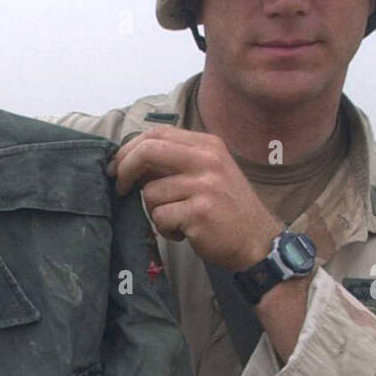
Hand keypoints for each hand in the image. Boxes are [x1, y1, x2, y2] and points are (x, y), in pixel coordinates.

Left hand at [106, 125, 279, 271]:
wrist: (257, 242)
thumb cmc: (227, 209)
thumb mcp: (209, 173)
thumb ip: (176, 163)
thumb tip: (131, 161)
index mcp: (208, 145)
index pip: (157, 133)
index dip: (130, 149)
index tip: (118, 167)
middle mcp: (208, 160)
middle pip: (148, 151)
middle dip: (125, 170)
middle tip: (121, 188)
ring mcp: (205, 186)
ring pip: (151, 193)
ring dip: (155, 212)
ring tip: (178, 220)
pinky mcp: (199, 213)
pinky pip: (160, 218)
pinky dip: (166, 230)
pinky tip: (185, 232)